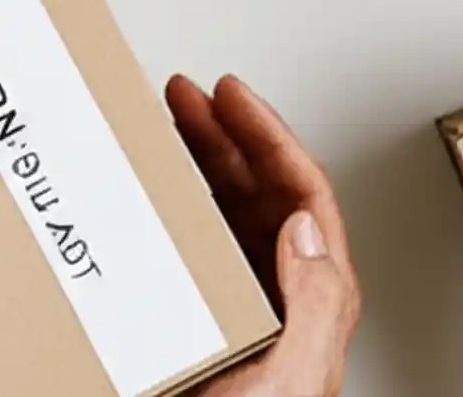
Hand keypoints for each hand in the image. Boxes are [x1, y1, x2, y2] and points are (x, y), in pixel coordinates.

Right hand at [166, 75, 360, 396]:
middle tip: (186, 95)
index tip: (231, 95)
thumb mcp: (291, 380)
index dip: (269, 134)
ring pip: (223, 207)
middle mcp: (277, 293)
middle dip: (225, 132)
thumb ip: (315, 306)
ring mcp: (237, 301)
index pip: (301, 193)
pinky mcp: (198, 315)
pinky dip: (170, 203)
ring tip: (166, 122)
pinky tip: (147, 190)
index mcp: (310, 299)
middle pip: (259, 188)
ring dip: (198, 159)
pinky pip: (188, 241)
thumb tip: (304, 225)